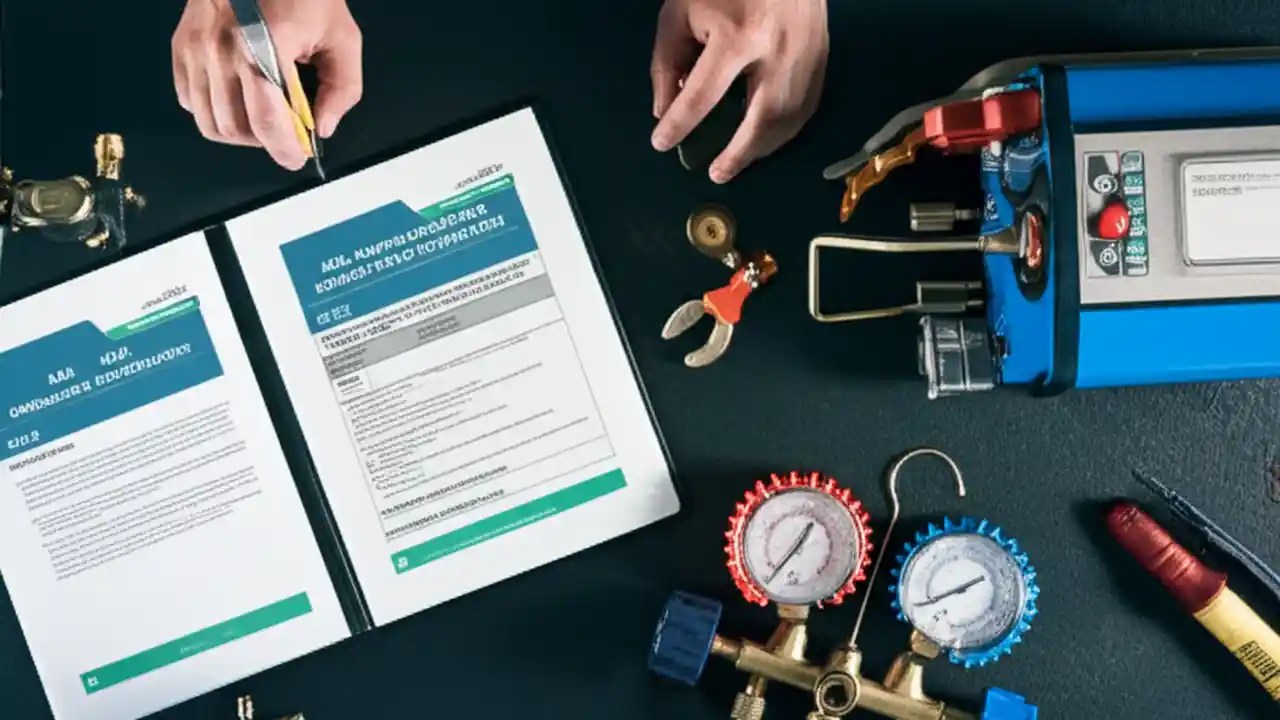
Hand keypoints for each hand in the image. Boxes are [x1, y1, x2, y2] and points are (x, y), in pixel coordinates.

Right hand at [171, 0, 362, 169]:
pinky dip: (213, 111)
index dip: (285, 150)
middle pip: (236, 129)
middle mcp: (222, 51)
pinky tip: (238, 99)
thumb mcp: (342, 36)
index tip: (297, 157)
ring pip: (209, 121)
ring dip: (241, 132)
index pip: (267, 123)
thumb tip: (323, 127)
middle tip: (287, 135)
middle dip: (266, 143)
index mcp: (264, 47)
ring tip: (264, 118)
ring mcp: (197, 49)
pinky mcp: (182, 45)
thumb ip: (342, 88)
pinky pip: (189, 99)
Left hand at [650, 0, 827, 182]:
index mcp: (737, 37)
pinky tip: (766, 139)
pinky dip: (786, 130)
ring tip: (737, 161)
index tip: (661, 142)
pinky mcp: (822, 58)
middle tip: (715, 174)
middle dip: (737, 154)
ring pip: (790, 119)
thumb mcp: (681, 12)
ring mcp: (806, 57)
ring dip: (763, 148)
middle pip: (762, 120)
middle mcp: (777, 52)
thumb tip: (665, 110)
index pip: (704, 95)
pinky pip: (807, 107)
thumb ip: (668, 62)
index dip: (679, 124)